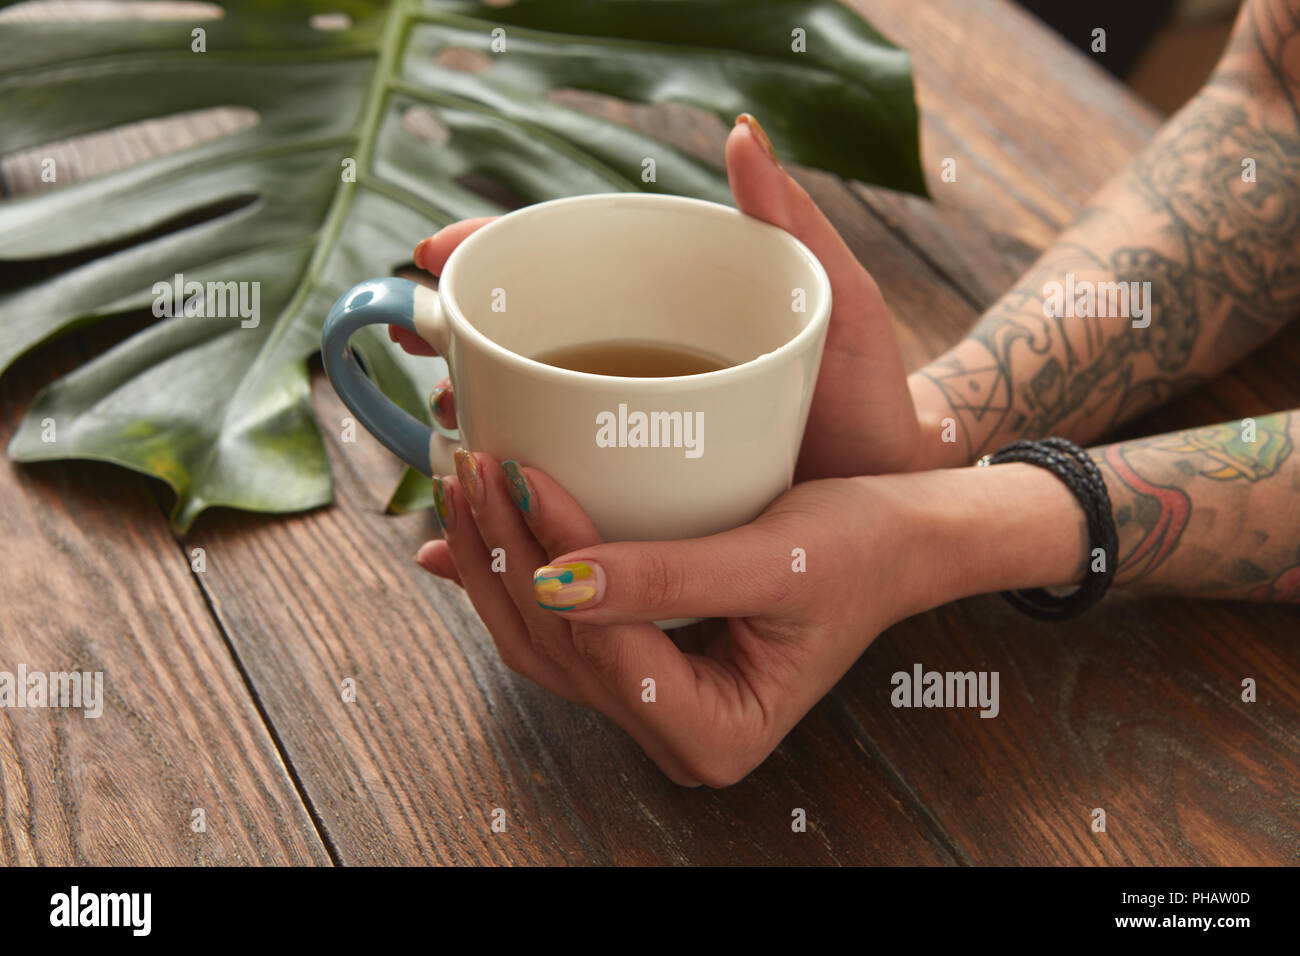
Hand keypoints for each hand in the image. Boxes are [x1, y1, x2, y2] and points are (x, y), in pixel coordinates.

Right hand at [393, 114, 935, 478]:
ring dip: (475, 442)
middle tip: (432, 369)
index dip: (491, 257)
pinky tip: (468, 547)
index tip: (436, 254)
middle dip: (460, 354)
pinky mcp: (639, 503)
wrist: (893, 489)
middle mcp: (637, 370)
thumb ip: (796, 225)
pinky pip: (562, 508)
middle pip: (526, 351)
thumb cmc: (870, 392)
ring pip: (529, 429)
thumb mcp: (841, 306)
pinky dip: (513, 525)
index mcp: (667, 311)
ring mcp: (634, 437)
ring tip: (453, 459)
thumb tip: (742, 134)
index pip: (562, 270)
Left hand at [416, 452, 1084, 784]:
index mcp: (716, 731)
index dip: (554, 557)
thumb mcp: (770, 563)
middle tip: (469, 468)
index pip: (605, 645)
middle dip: (500, 558)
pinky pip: (560, 624)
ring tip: (462, 485)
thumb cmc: (856, 551)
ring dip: (494, 563)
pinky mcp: (643, 662)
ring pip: (542, 639)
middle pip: (555, 648)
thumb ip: (666, 580)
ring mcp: (653, 703)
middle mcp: (674, 732)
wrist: (896, 542)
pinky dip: (515, 574)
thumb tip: (555, 583)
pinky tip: (467, 538)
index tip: (520, 474)